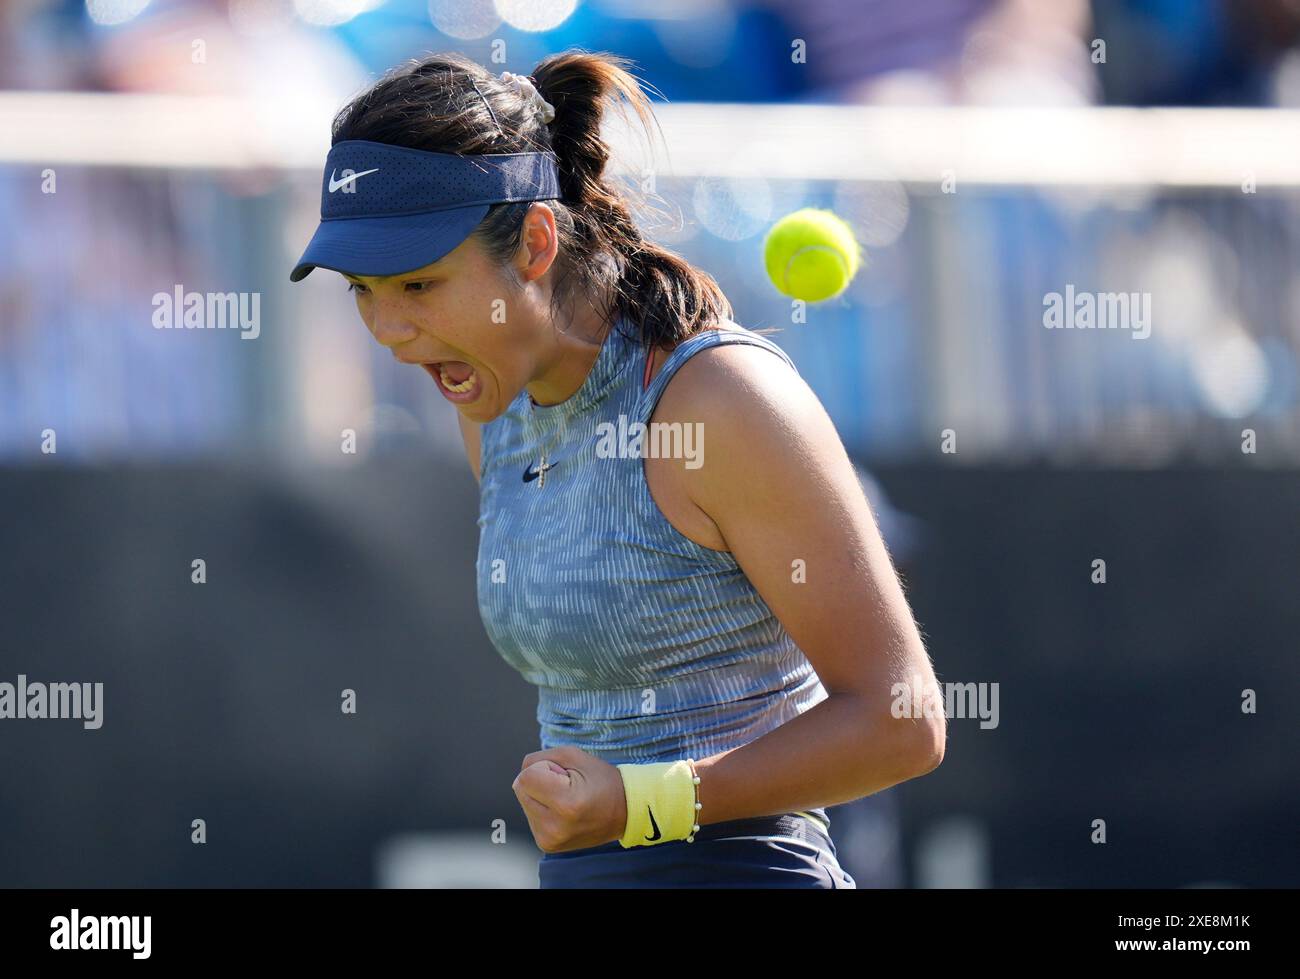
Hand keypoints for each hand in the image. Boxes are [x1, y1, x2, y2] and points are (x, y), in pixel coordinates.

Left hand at [511, 745, 626, 852]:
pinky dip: (543, 808)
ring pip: (524, 802)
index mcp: (566, 804)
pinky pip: (531, 816)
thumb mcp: (574, 755)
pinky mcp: (547, 844)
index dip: (544, 767)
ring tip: (568, 799)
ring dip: (540, 795)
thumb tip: (520, 778)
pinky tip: (564, 811)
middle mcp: (554, 827)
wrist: (625, 811)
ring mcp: (550, 840)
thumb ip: (539, 758)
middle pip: (520, 788)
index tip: (566, 774)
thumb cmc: (601, 779)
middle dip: (539, 780)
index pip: (526, 776)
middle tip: (568, 785)